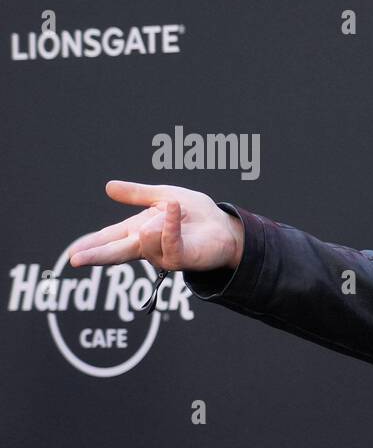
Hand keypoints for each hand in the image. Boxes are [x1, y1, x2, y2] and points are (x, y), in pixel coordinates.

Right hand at [69, 180, 243, 272]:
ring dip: (156, 223)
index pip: (109, 238)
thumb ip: (137, 194)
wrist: (225, 226)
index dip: (91, 244)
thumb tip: (108, 187)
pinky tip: (173, 207)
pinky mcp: (181, 258)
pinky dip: (169, 224)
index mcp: (138, 230)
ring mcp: (163, 255)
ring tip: (174, 209)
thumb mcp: (163, 196)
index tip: (73, 253)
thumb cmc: (196, 214)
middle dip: (97, 255)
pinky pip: (168, 242)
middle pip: (117, 252)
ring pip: (145, 241)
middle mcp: (147, 246)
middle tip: (75, 260)